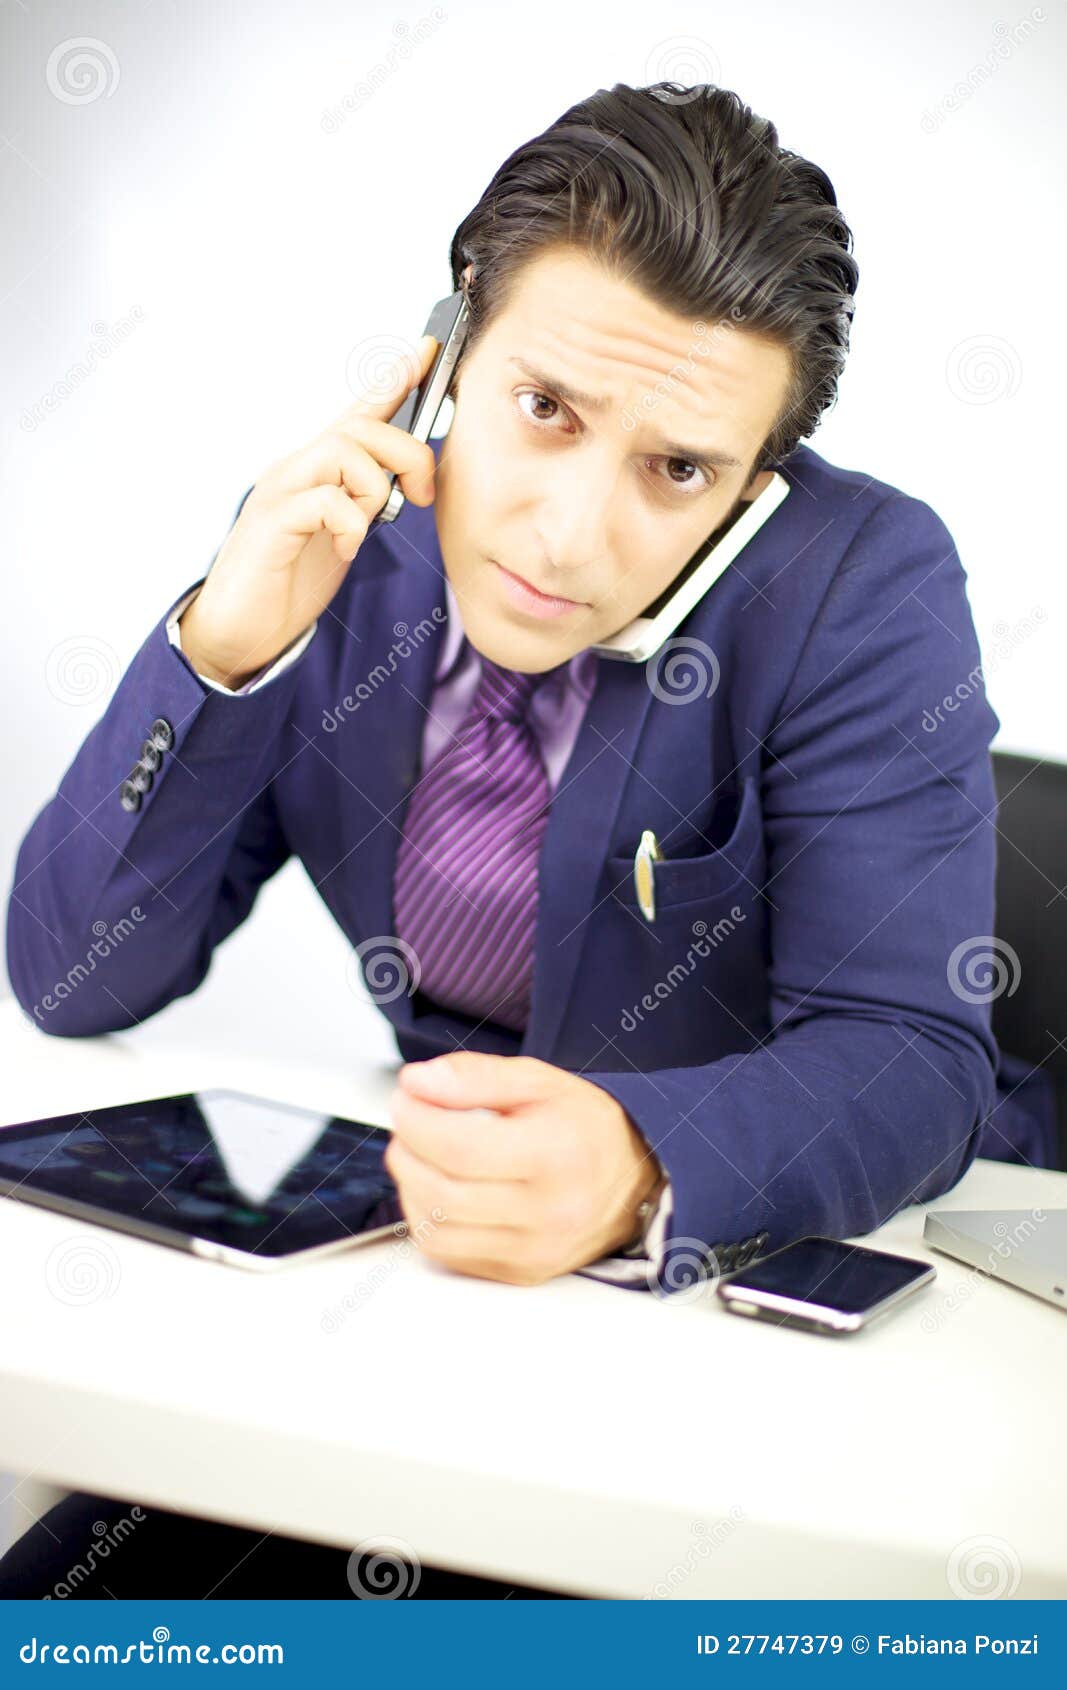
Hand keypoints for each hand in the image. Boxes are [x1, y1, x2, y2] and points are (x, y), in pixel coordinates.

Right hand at [179, 332, 439, 685]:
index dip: (394, 377)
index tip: (427, 348)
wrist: (242, 629)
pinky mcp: (272, 523)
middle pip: (363, 427)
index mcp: (319, 469)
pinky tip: (345, 549)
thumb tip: (409, 481)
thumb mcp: (343, 533)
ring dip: (372, 490)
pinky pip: (325, 500)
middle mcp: (297, 468)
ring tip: (364, 528)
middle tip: (419, 496)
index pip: (359, 410)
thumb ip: (367, 501)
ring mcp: (281, 491)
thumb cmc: (290, 579)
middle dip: (407, 454)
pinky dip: (349, 525)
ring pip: (344, 451)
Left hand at [384, 1052, 665, 1286]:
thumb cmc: (585, 1126)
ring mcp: (534, 1250)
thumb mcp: (538, 1080)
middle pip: (441, 1192)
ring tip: (423, 1154)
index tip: (406, 1098)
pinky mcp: (520, 1272)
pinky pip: (448, 1253)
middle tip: (409, 1122)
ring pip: (436, 1229)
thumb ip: (475, 1076)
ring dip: (411, 1186)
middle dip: (407, 1151)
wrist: (634, 1177)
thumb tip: (418, 1083)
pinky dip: (429, 1218)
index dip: (417, 1120)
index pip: (460, 1148)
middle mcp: (548, 1212)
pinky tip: (440, 1189)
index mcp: (556, 1155)